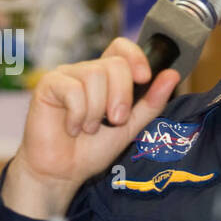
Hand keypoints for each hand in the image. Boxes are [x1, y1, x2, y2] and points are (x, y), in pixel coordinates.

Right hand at [3, 37, 179, 217]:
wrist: (62, 173)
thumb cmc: (92, 150)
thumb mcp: (131, 127)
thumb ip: (151, 102)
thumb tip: (172, 75)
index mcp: (106, 77)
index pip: (122, 47)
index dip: (136, 58)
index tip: (144, 79)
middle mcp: (85, 71)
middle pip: (114, 64)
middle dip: (121, 97)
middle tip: (114, 121)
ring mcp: (66, 76)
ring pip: (94, 76)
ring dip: (96, 111)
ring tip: (88, 128)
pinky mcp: (48, 85)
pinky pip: (72, 90)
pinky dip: (78, 115)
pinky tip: (71, 127)